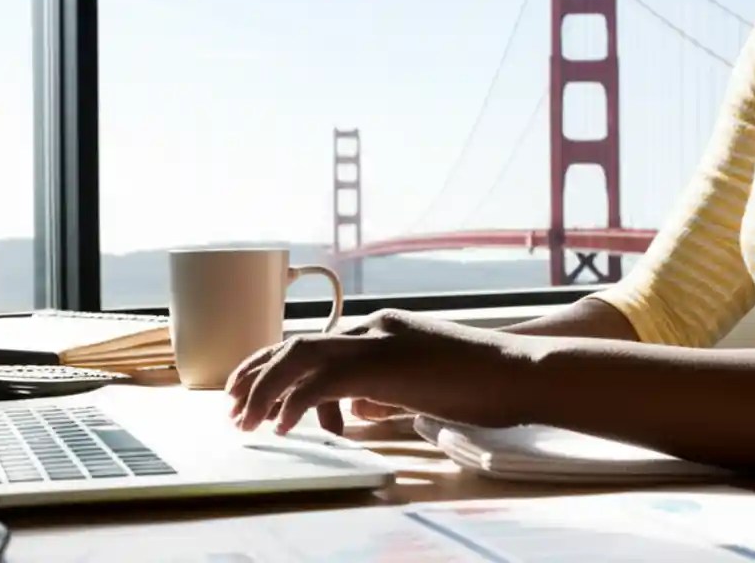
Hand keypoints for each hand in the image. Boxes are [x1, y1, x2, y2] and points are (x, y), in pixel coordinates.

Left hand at [225, 309, 526, 434]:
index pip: (312, 343)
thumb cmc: (482, 384)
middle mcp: (371, 329)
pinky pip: (323, 382)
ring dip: (264, 389)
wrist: (522, 372)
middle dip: (255, 375)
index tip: (251, 393)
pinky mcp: (384, 366)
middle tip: (231, 406)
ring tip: (246, 420)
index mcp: (379, 330)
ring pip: (298, 357)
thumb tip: (353, 410)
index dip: (274, 367)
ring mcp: (377, 343)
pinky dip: (295, 403)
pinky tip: (283, 425)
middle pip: (294, 344)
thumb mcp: (420, 387)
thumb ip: (382, 393)